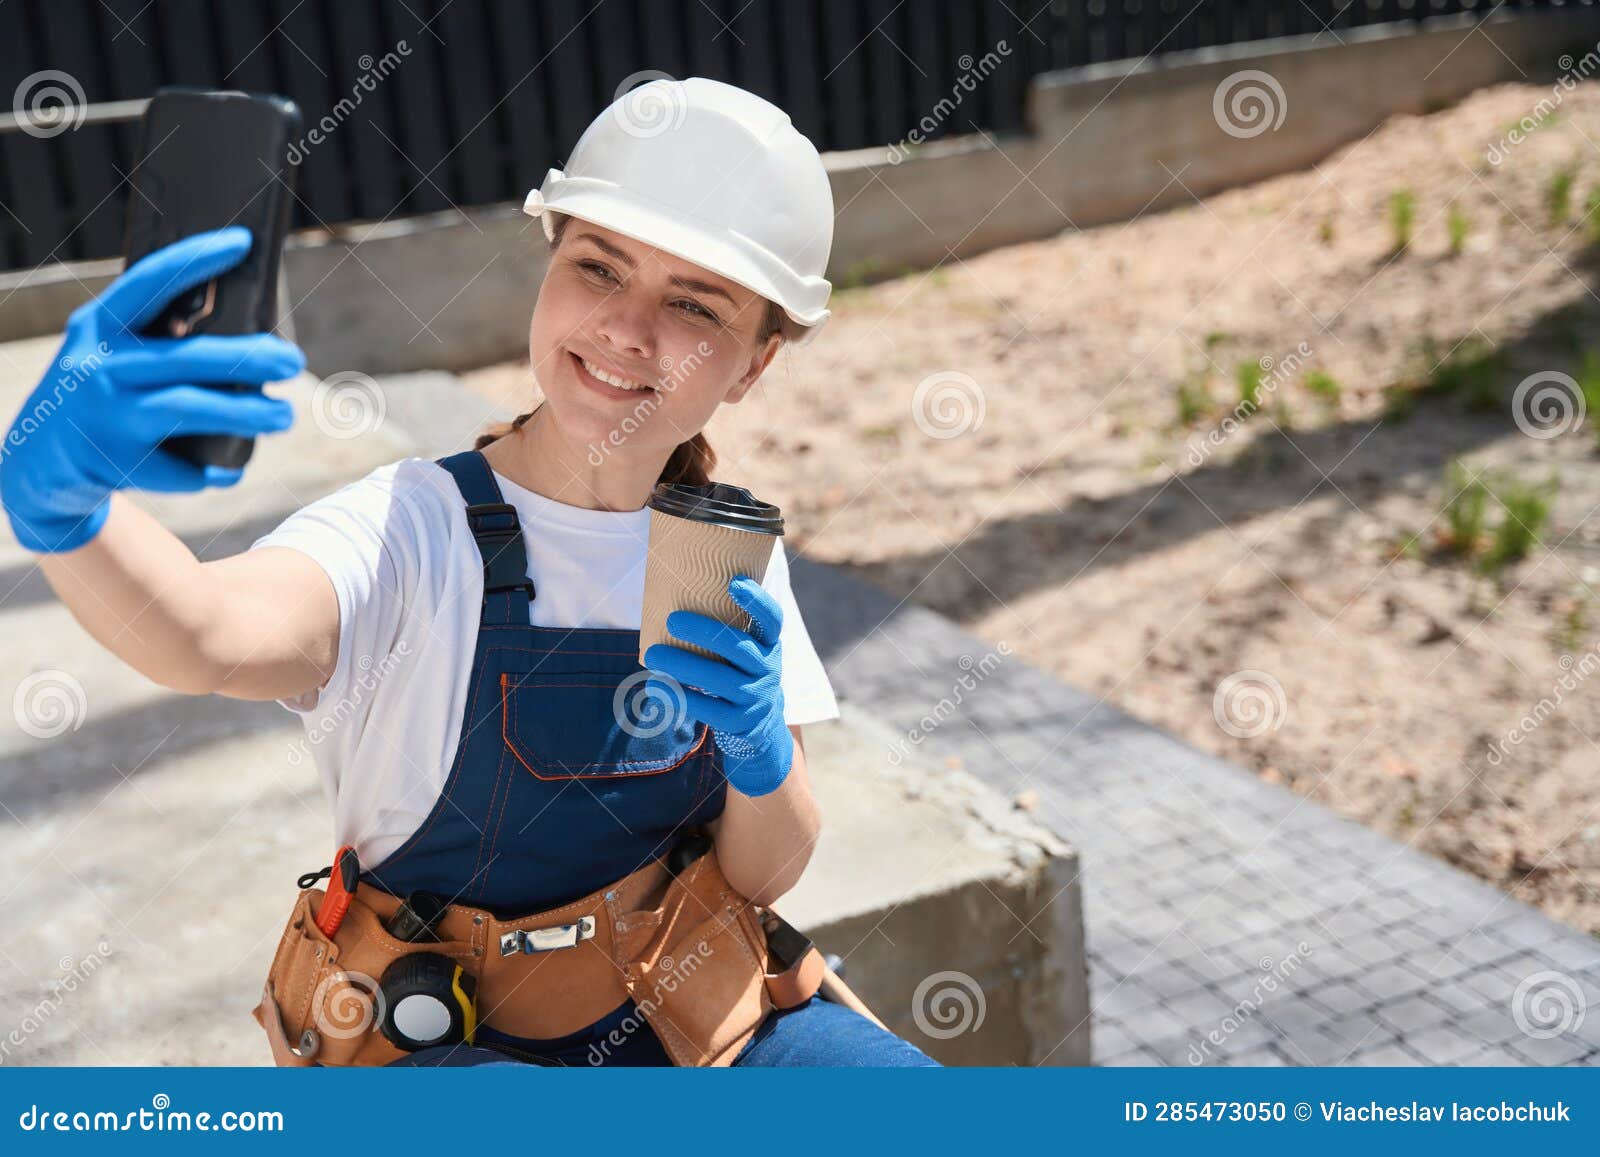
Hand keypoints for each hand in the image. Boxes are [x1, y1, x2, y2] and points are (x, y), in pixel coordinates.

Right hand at [0, 226, 303, 553]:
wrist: (40, 460)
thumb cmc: (100, 391)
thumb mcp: (109, 351)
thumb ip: (156, 335)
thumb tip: (248, 324)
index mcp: (99, 327)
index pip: (150, 282)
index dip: (196, 259)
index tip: (243, 242)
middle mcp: (99, 366)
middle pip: (189, 356)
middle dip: (250, 357)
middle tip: (294, 360)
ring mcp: (106, 416)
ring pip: (190, 409)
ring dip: (247, 414)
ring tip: (285, 414)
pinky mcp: (115, 463)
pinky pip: (180, 469)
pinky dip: (212, 473)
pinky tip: (232, 469)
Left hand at [642, 573, 791, 797]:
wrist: (758, 723)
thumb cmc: (737, 671)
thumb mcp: (744, 649)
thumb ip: (724, 627)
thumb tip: (674, 593)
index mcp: (769, 644)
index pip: (772, 619)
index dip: (757, 601)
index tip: (734, 583)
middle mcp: (768, 669)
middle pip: (738, 647)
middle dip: (704, 631)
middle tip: (672, 619)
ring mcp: (756, 697)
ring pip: (719, 679)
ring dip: (683, 666)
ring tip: (652, 655)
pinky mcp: (739, 721)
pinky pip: (708, 708)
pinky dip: (680, 696)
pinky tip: (657, 686)